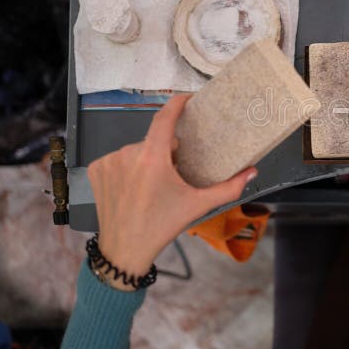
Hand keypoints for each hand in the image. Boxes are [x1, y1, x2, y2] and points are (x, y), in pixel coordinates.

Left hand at [87, 94, 256, 289]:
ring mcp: (108, 162)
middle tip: (175, 172)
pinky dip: (127, 168)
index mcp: (152, 159)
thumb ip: (228, 188)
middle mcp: (127, 154)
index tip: (188, 98)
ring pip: (137, 151)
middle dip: (166, 151)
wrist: (124, 250)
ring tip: (153, 185)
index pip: (164, 119)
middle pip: (154, 141)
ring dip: (147, 160)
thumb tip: (252, 172)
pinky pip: (118, 159)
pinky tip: (132, 187)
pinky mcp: (96, 170)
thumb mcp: (197, 206)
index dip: (177, 104)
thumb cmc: (162, 226)